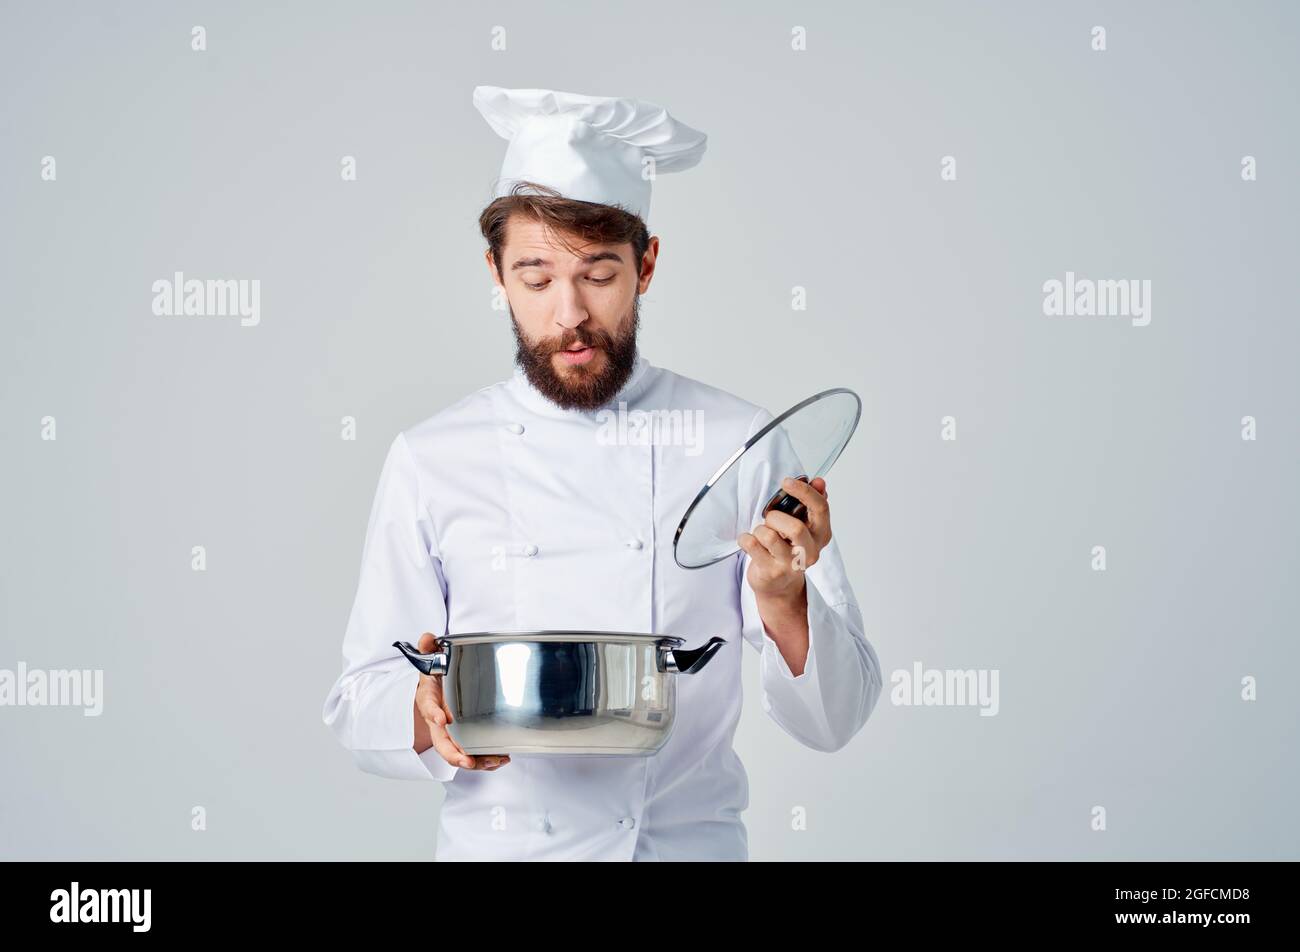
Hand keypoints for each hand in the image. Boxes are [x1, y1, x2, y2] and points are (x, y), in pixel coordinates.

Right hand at [412, 632, 509, 770]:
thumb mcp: (430, 660)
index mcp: (429, 702)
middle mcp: (439, 723)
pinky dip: (486, 759)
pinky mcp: (464, 738)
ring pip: (459, 754)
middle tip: (465, 760)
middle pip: (442, 743)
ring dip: (475, 761)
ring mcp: (452, 733)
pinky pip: (473, 753)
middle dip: (453, 754)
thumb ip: (428, 648)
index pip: (428, 708)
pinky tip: (502, 758)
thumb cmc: (434, 679)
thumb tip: (427, 637)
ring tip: (493, 760)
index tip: (440, 718)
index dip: (433, 714)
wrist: (434, 691)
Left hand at [738, 476, 830, 602]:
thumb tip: (818, 482)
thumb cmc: (789, 550)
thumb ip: (811, 503)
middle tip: (770, 520)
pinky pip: (752, 545)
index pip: (820, 508)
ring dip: (760, 529)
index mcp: (821, 535)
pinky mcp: (771, 573)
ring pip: (769, 536)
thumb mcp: (804, 527)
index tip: (787, 482)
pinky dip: (746, 539)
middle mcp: (810, 552)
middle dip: (775, 517)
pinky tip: (751, 543)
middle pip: (796, 527)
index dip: (804, 491)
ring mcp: (790, 565)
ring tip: (761, 535)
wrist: (779, 586)